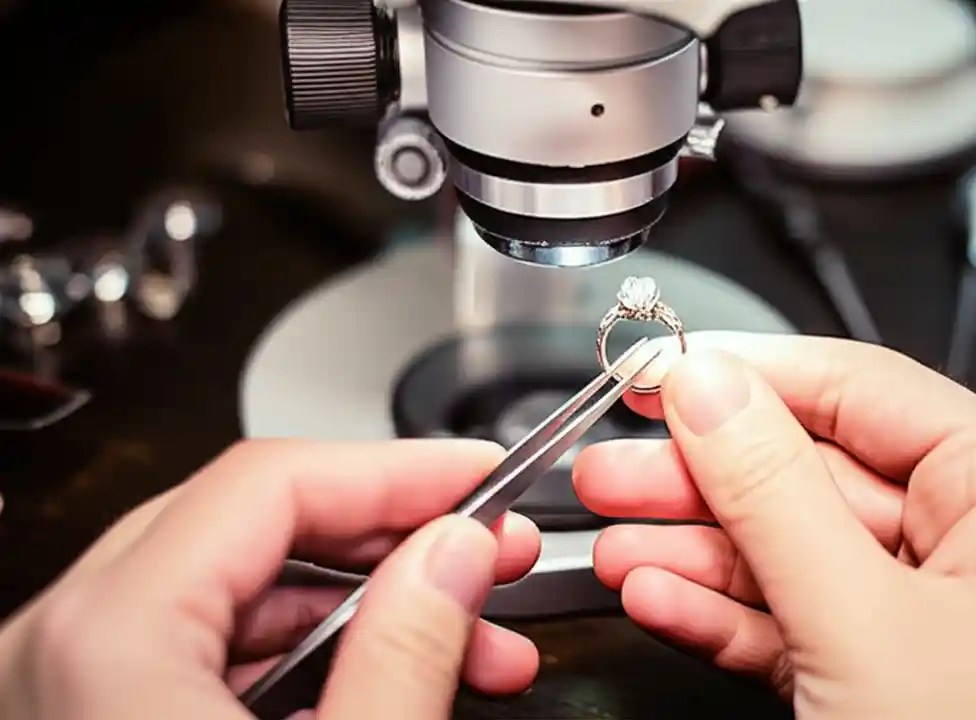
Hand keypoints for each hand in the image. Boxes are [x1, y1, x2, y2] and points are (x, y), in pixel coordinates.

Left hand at [0, 439, 541, 718]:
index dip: (400, 469)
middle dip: (398, 540)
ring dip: (373, 609)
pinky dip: (317, 658)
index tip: (484, 474)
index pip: (273, 481)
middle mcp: (68, 648)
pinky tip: (401, 678)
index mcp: (107, 641)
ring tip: (476, 642)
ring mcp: (74, 686)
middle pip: (258, 526)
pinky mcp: (101, 716)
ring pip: (246, 592)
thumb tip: (460, 551)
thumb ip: (408, 656)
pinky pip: (217, 651)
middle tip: (491, 551)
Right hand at [576, 333, 975, 719]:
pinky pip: (788, 616)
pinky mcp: (881, 673)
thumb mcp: (862, 620)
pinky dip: (717, 608)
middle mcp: (975, 543)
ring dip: (692, 546)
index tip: (660, 371)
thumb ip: (773, 492)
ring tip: (611, 536)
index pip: (862, 389)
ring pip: (788, 547)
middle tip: (613, 461)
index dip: (751, 373)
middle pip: (811, 470)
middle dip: (701, 472)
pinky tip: (657, 593)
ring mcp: (924, 613)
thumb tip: (707, 389)